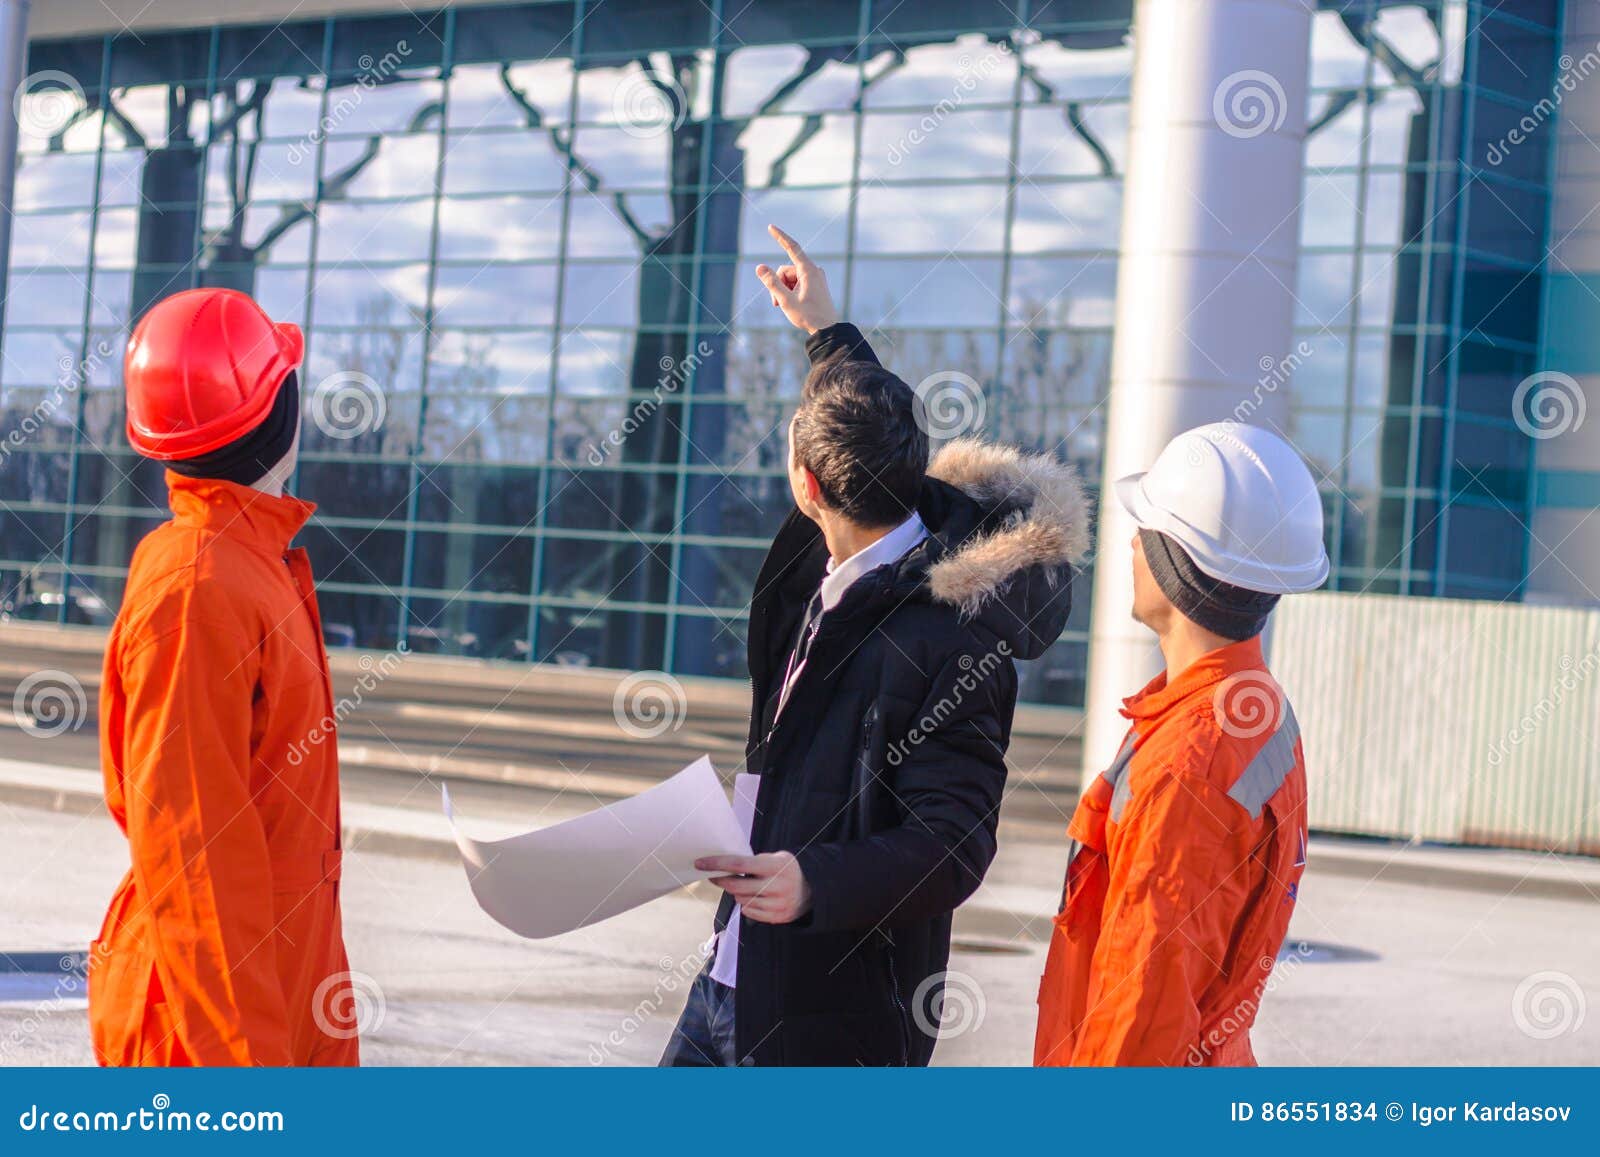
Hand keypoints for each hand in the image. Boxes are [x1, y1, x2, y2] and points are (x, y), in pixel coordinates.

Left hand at [696, 851, 812, 923]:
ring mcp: (777, 904)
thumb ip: (755, 862)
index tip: (701, 863)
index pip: (739, 864)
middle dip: (721, 880)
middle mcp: (776, 886)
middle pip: (736, 886)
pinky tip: (753, 897)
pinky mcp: (777, 917)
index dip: (717, 863)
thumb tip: (726, 865)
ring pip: (741, 900)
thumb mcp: (777, 858)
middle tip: (713, 875)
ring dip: (736, 892)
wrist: (815, 889)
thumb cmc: (789, 870)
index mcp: (775, 867)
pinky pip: (749, 912)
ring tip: (744, 885)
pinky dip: (746, 904)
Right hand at [754, 224, 838, 334]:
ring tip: (785, 306)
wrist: (827, 330)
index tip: (771, 227)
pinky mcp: (815, 284)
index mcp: (809, 270)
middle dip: (778, 283)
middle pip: (786, 269)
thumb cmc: (808, 316)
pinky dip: (791, 291)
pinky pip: (797, 282)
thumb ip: (772, 283)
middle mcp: (814, 270)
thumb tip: (760, 267)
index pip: (792, 248)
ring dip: (784, 289)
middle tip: (776, 303)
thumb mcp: (785, 300)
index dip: (780, 237)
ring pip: (790, 277)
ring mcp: (816, 277)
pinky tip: (793, 304)